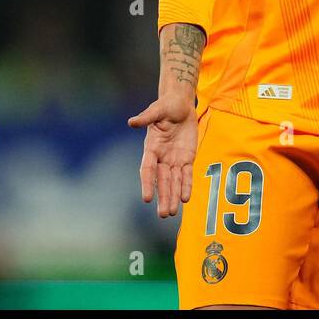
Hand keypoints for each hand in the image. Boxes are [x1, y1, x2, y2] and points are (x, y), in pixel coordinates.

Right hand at [128, 92, 197, 217]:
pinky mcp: (186, 158)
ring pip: (173, 182)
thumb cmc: (166, 105)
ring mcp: (174, 159)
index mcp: (151, 147)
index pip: (147, 169)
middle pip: (161, 181)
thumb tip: (131, 122)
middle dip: (163, 197)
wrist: (181, 104)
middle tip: (163, 215)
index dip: (147, 184)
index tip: (146, 198)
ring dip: (173, 197)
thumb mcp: (157, 110)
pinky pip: (186, 175)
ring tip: (171, 213)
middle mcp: (161, 157)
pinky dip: (186, 186)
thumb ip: (146, 118)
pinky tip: (185, 199)